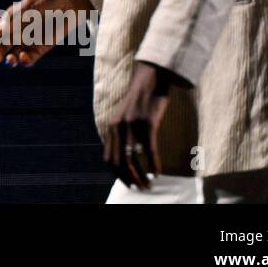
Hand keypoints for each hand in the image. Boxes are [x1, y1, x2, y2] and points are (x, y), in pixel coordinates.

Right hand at [0, 0, 92, 67]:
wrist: (74, 2)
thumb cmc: (50, 0)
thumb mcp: (33, 7)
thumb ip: (17, 20)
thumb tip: (0, 33)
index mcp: (10, 19)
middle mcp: (17, 31)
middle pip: (2, 47)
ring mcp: (29, 40)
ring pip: (14, 55)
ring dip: (10, 60)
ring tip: (12, 60)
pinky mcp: (42, 47)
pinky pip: (29, 58)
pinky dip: (25, 61)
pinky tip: (24, 58)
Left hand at [104, 61, 183, 188]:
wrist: (149, 78)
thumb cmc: (140, 99)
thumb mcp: (124, 116)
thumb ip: (121, 133)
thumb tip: (125, 156)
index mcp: (111, 127)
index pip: (109, 159)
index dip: (117, 175)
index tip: (128, 184)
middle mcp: (118, 128)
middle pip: (120, 162)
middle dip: (130, 179)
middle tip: (141, 188)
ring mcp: (132, 126)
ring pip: (134, 159)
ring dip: (141, 176)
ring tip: (149, 184)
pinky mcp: (148, 123)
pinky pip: (149, 150)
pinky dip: (153, 164)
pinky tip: (158, 172)